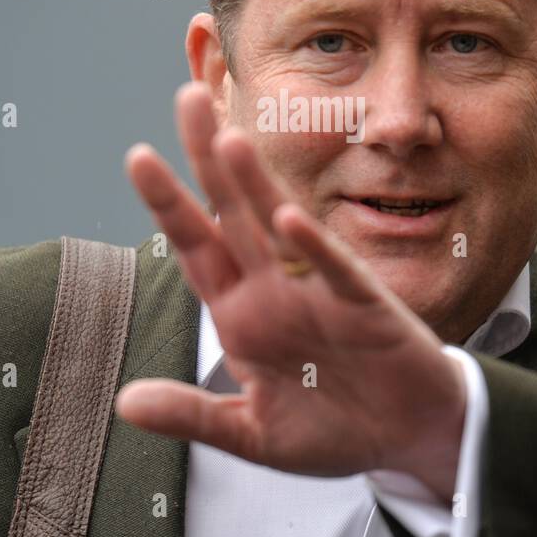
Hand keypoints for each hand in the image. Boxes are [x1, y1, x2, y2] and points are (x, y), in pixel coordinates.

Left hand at [115, 82, 466, 501]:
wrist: (410, 439)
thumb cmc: (335, 428)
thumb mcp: (251, 433)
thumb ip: (192, 414)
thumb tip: (126, 402)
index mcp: (243, 315)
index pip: (197, 249)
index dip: (168, 204)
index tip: (139, 156)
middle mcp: (276, 291)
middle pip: (232, 215)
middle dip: (206, 160)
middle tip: (187, 97)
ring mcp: (319, 293)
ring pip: (279, 226)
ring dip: (254, 186)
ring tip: (226, 140)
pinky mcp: (364, 307)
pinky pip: (336, 272)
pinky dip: (314, 248)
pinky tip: (287, 220)